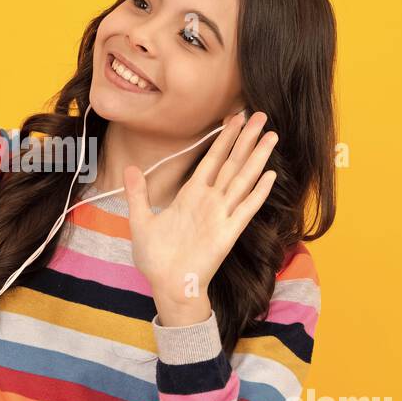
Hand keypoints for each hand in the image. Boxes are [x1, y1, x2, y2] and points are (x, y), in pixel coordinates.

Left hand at [124, 110, 278, 319]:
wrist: (166, 285)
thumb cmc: (155, 258)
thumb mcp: (140, 220)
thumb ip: (138, 193)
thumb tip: (130, 168)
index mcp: (190, 196)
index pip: (211, 159)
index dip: (224, 138)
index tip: (235, 118)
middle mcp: (209, 201)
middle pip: (232, 163)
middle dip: (246, 139)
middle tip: (261, 115)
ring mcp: (221, 216)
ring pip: (243, 179)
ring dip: (257, 158)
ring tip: (271, 136)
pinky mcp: (228, 233)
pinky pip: (246, 209)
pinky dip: (258, 192)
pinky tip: (270, 175)